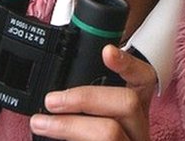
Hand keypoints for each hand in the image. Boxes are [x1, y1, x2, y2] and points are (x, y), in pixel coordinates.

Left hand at [29, 45, 155, 140]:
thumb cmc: (96, 140)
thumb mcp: (91, 123)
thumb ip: (83, 109)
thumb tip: (50, 100)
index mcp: (135, 113)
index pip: (144, 80)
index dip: (129, 64)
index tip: (107, 52)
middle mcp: (139, 132)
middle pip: (127, 103)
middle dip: (85, 97)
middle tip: (51, 101)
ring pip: (110, 132)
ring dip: (69, 126)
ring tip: (40, 124)